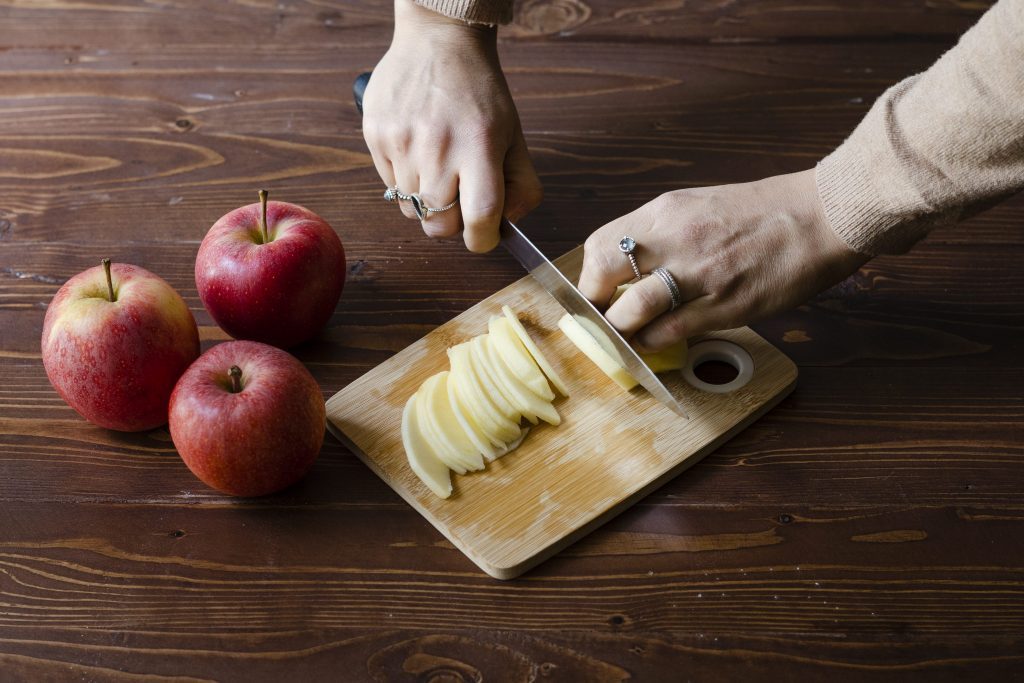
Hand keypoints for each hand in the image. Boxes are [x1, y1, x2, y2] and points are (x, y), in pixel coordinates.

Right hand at [361, 0, 541, 251]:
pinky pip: (390, 186)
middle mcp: (438, 146)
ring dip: (428, 201)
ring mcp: (402, 142)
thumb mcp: (514, 134)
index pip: (480, 216)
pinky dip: (406, 181)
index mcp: (479, 144)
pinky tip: (418, 152)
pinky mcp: (376, 136)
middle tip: (460, 199)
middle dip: (454, 223)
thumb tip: (506, 223)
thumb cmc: (479, 91)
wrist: (438, 42)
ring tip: (438, 167)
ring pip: (412, 210)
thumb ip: (521, 184)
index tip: (485, 236)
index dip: (483, 238)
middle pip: (440, 224)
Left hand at [577, 169, 867, 350]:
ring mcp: (699, 273)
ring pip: (633, 309)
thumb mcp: (698, 206)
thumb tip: (628, 267)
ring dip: (622, 329)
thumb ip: (661, 234)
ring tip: (628, 335)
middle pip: (604, 273)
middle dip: (595, 303)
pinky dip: (655, 342)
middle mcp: (675, 238)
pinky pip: (672, 331)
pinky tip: (657, 342)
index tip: (596, 293)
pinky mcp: (726, 305)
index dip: (589, 276)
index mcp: (666, 211)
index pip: (599, 244)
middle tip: (603, 318)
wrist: (821, 216)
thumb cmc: (763, 212)